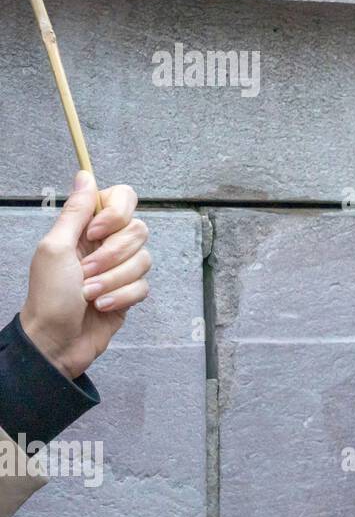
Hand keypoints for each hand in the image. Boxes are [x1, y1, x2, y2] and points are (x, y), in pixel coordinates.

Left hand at [18, 171, 150, 379]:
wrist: (55, 341)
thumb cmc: (48, 296)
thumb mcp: (55, 248)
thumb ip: (75, 212)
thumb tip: (85, 175)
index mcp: (86, 228)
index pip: (122, 198)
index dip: (117, 213)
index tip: (96, 231)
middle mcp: (106, 244)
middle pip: (138, 230)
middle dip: (113, 255)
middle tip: (86, 271)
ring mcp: (119, 268)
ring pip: (144, 260)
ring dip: (113, 280)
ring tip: (89, 294)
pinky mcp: (129, 291)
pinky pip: (144, 285)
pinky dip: (121, 297)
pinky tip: (101, 306)